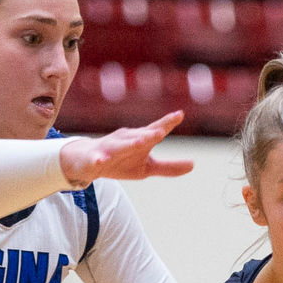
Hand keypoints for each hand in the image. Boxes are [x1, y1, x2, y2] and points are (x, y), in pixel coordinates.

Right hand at [60, 111, 193, 185]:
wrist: (88, 161)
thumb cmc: (121, 161)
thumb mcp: (147, 167)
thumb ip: (169, 167)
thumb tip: (194, 165)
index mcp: (140, 141)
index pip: (155, 131)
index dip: (167, 123)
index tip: (180, 114)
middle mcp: (126, 140)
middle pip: (139, 137)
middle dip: (149, 134)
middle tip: (161, 132)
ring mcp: (110, 148)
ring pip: (120, 146)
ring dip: (129, 144)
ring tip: (140, 143)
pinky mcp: (95, 158)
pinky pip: (96, 159)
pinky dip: (99, 159)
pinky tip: (101, 161)